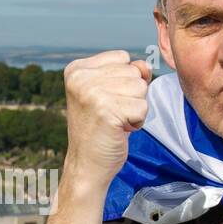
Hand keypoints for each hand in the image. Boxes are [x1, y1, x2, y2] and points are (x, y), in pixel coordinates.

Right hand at [62, 49, 151, 189]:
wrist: (86, 165)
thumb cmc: (100, 129)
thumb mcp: (108, 92)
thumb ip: (126, 72)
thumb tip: (146, 66)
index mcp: (77, 69)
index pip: (123, 57)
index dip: (124, 81)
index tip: (106, 101)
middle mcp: (81, 77)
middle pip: (133, 72)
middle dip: (131, 96)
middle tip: (111, 114)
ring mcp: (91, 92)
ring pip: (141, 88)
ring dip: (135, 109)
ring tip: (115, 121)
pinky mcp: (106, 109)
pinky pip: (142, 107)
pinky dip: (137, 122)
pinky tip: (119, 130)